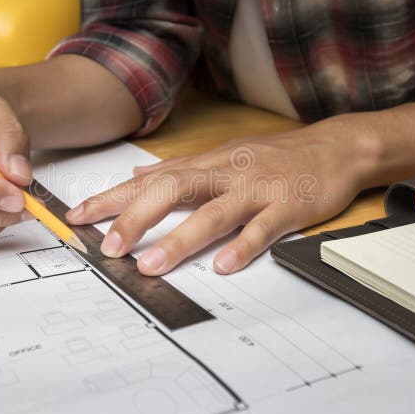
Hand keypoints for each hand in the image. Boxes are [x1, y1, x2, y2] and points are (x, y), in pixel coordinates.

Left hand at [66, 117, 377, 274]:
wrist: (336, 147)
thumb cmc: (275, 155)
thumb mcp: (223, 154)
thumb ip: (179, 167)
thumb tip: (135, 173)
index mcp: (207, 164)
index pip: (150, 180)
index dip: (113, 197)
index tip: (78, 218)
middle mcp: (226, 174)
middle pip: (173, 191)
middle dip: (137, 217)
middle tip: (108, 247)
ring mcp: (256, 190)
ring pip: (213, 213)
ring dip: (180, 239)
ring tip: (151, 266)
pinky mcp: (288, 207)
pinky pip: (263, 229)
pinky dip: (243, 247)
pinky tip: (223, 266)